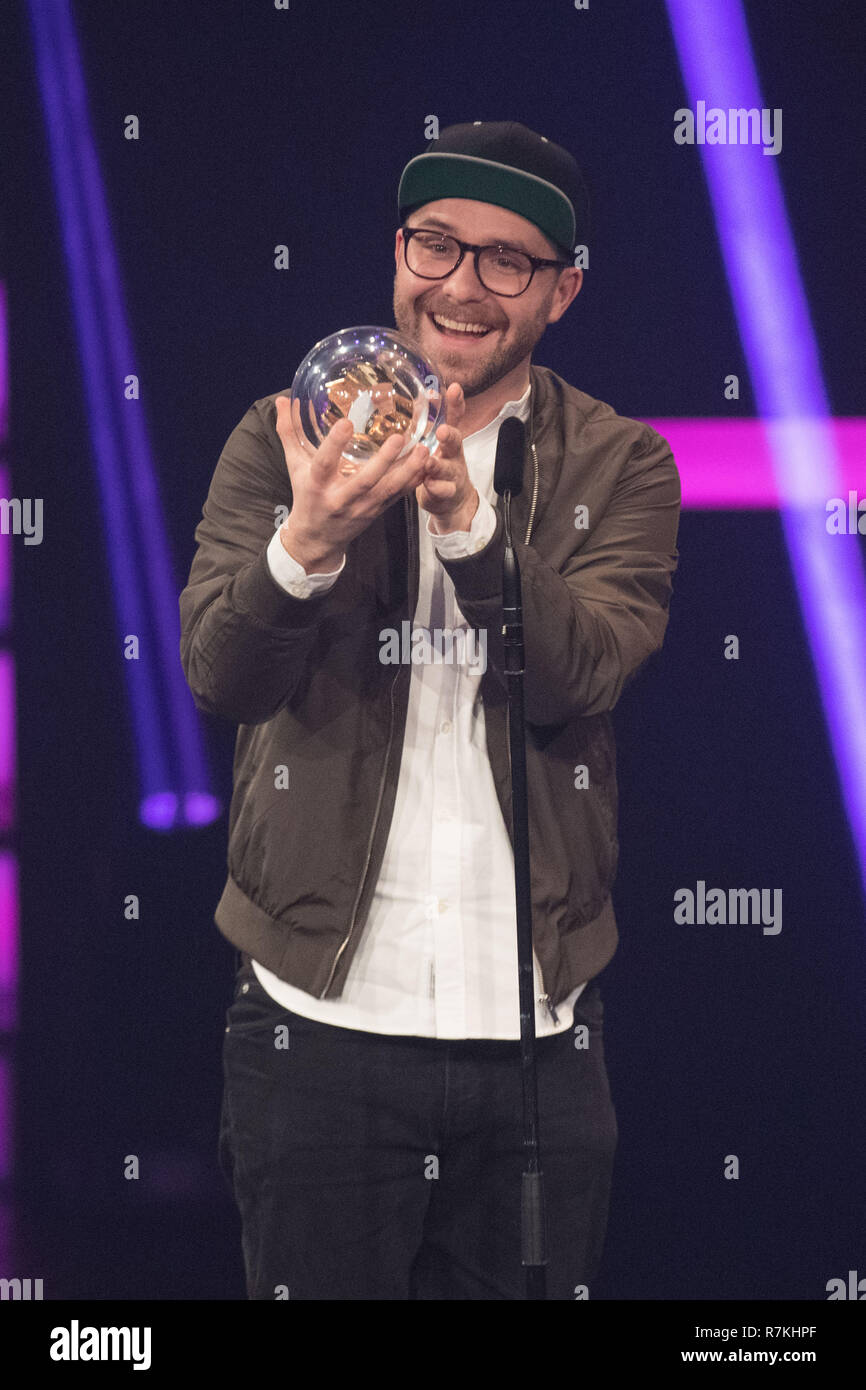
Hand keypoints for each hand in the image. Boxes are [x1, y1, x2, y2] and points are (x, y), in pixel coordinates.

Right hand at [274, 397, 429, 571]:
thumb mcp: (295, 467)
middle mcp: (341, 498)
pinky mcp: (377, 512)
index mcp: (317, 485)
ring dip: (407, 472)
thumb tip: (283, 400)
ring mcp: (362, 507)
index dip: (334, 445)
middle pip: (364, 481)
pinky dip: (413, 481)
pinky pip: (398, 497)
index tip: (346, 423)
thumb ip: (289, 433)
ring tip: (424, 451)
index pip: (324, 464)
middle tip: (398, 438)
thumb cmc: (306, 496)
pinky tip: (428, 464)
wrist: (317, 538)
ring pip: (387, 491)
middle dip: (383, 461)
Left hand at [417, 383, 478, 533]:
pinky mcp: (447, 492)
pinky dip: (436, 487)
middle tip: (442, 431)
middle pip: (455, 442)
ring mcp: (452, 474)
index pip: (455, 418)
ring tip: (429, 462)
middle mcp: (453, 455)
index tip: (454, 388)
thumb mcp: (437, 443)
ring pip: (447, 468)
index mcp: (450, 440)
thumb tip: (415, 397)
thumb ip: (428, 424)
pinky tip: (429, 484)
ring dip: (438, 465)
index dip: (456, 403)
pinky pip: (443, 490)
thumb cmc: (440, 467)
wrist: (453, 500)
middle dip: (450, 436)